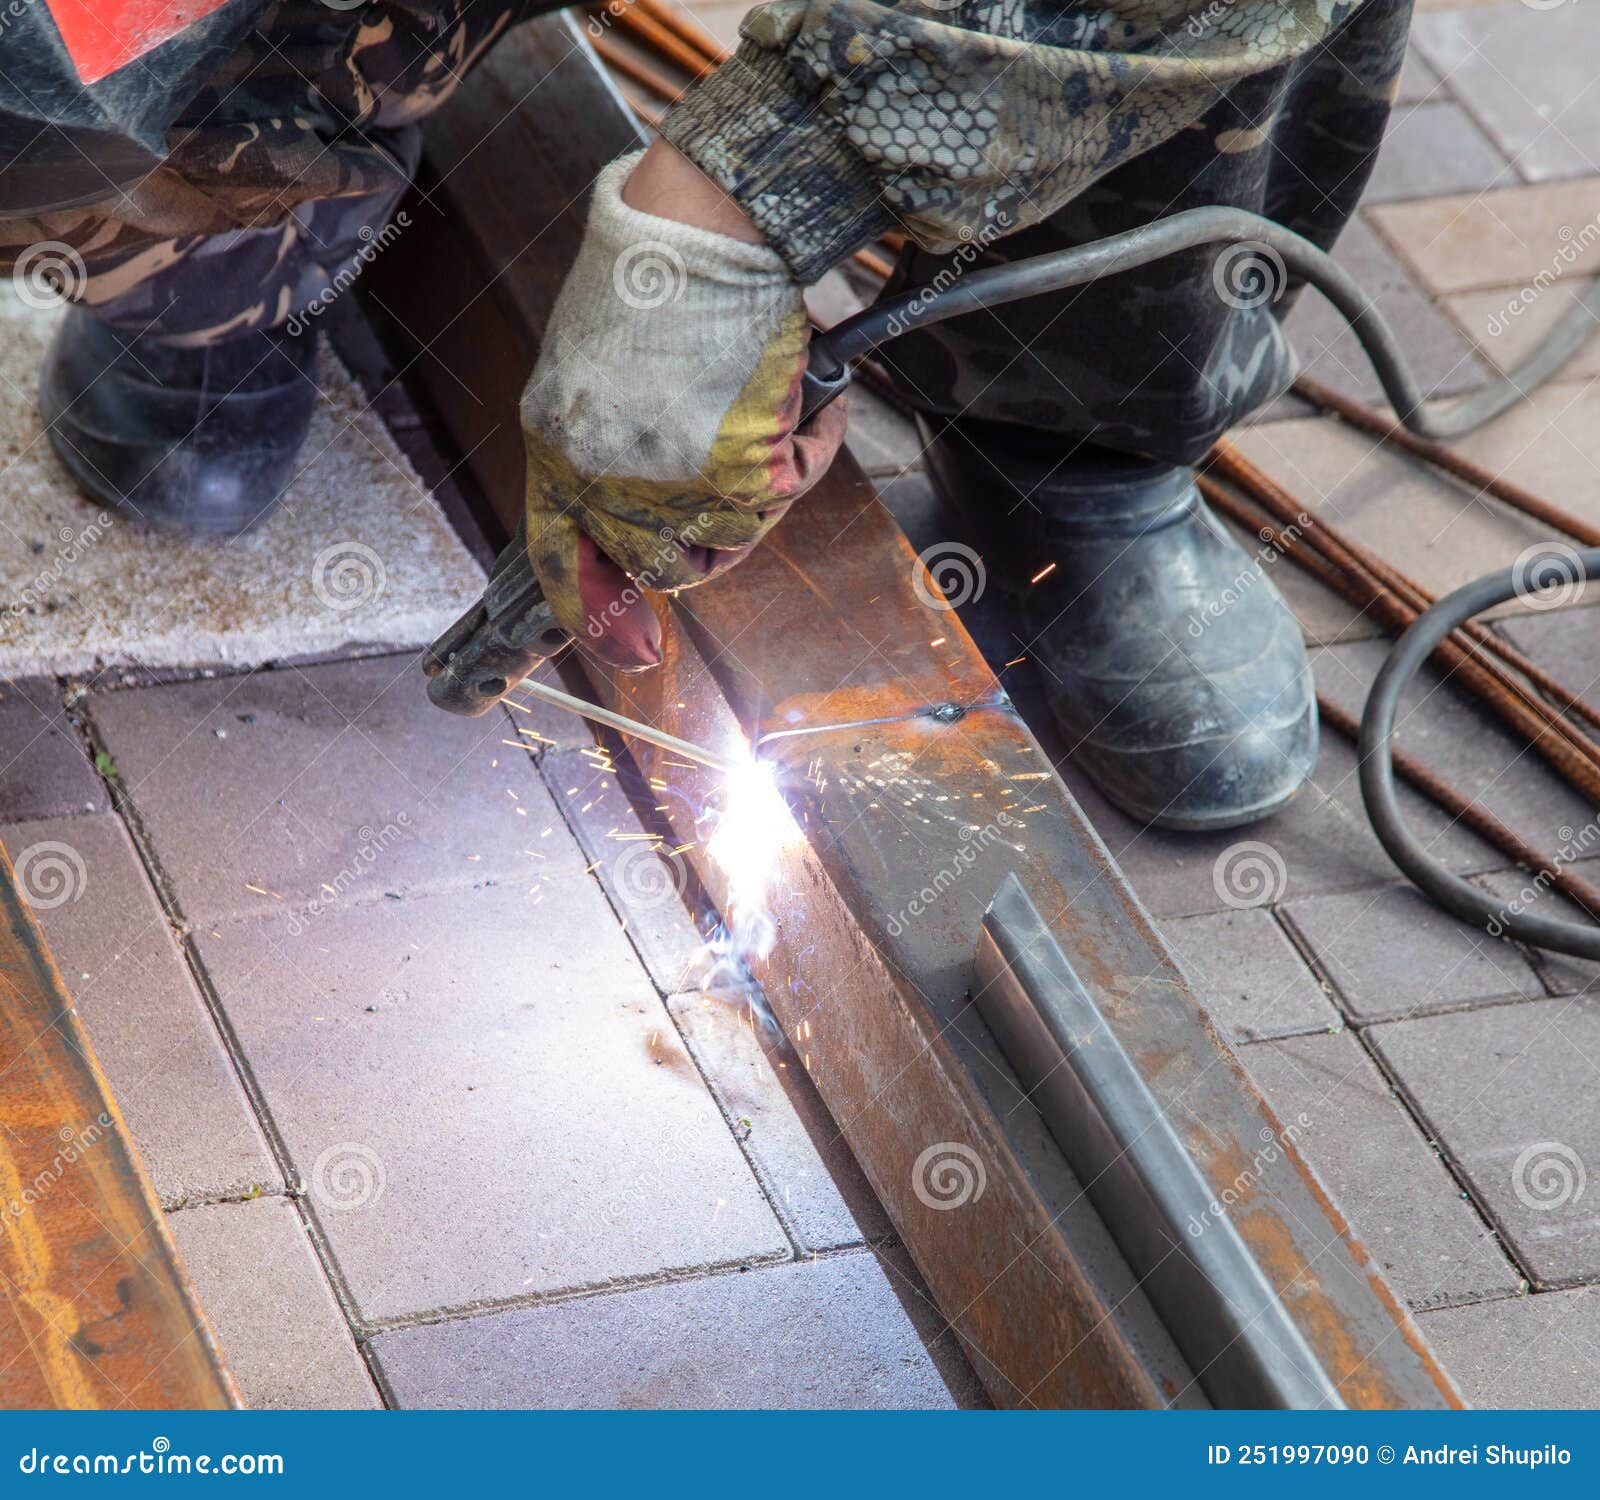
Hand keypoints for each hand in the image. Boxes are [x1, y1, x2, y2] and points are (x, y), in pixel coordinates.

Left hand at [520, 144, 848, 670]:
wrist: (706, 221)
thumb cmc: (657, 275)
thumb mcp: (593, 369)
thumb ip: (603, 444)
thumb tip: (643, 516)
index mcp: (555, 444)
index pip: (560, 561)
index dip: (596, 617)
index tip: (632, 652)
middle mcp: (603, 476)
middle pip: (662, 561)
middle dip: (711, 531)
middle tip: (746, 479)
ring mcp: (668, 480)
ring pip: (732, 536)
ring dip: (762, 485)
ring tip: (772, 406)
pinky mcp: (737, 470)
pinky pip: (791, 487)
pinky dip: (811, 441)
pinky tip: (805, 389)